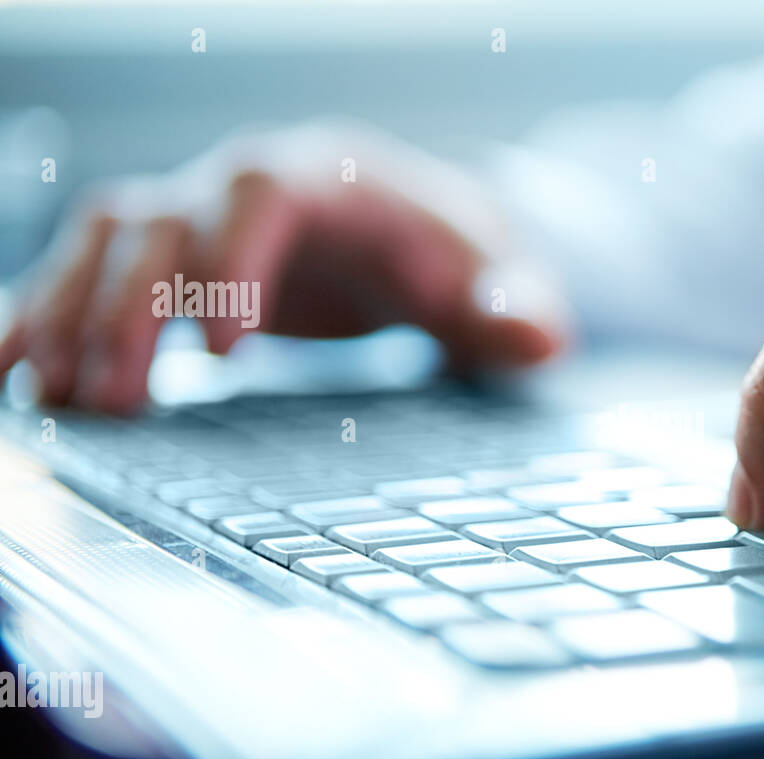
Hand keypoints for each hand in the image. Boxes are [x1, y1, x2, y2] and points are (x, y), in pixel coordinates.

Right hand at [0, 123, 569, 412]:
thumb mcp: (508, 283)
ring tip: (47, 398)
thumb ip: (519, 309)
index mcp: (335, 178)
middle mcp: (252, 186)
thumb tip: (536, 339)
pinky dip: (45, 312)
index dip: (232, 257)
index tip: (220, 353)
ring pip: (107, 239)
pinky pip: (91, 270)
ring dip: (68, 312)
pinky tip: (9, 371)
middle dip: (126, 305)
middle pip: (163, 216)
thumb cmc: (467, 261)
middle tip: (111, 401)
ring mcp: (206, 218)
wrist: (429, 243)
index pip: (263, 187)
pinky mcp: (179, 261)